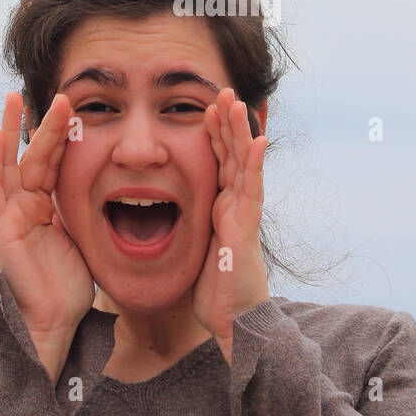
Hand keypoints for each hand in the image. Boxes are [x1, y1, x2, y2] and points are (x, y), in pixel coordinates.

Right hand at [0, 91, 94, 383]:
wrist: (53, 322)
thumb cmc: (71, 287)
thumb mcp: (86, 238)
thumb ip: (89, 212)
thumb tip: (121, 190)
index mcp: (48, 207)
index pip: (55, 162)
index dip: (64, 135)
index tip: (75, 107)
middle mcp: (26, 205)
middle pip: (35, 155)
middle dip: (44, 124)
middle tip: (57, 92)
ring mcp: (9, 214)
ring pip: (13, 163)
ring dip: (13, 130)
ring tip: (16, 98)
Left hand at [192, 87, 270, 363]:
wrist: (231, 322)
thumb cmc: (210, 292)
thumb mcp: (191, 251)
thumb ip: (183, 230)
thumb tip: (157, 222)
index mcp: (219, 208)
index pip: (216, 163)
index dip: (212, 135)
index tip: (205, 108)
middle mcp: (234, 206)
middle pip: (231, 155)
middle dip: (226, 124)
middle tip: (221, 92)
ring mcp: (243, 214)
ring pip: (243, 164)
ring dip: (239, 132)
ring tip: (237, 102)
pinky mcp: (246, 227)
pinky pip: (252, 190)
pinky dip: (255, 164)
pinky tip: (258, 140)